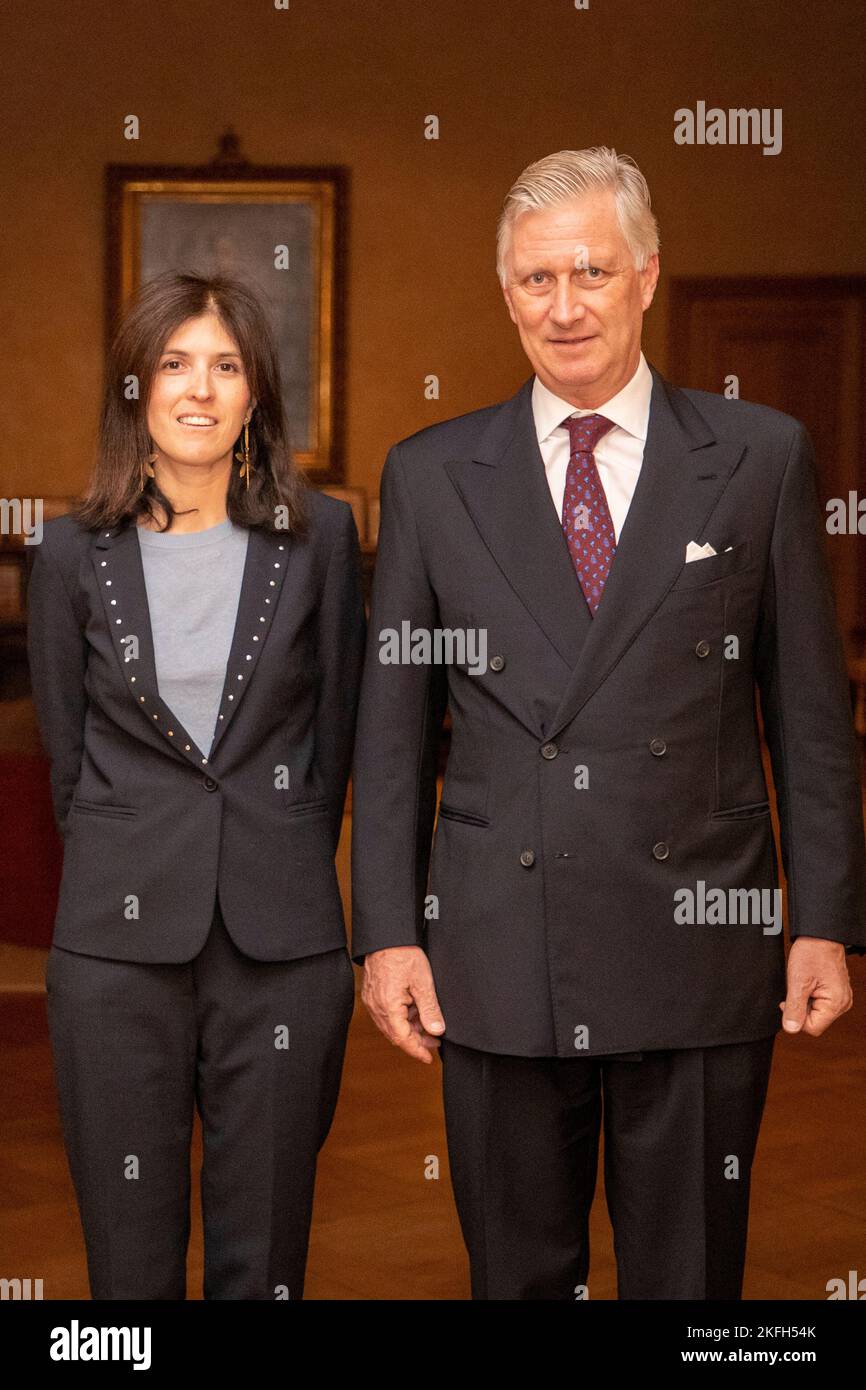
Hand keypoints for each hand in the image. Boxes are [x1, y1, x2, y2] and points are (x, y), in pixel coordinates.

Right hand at [361, 945, 444, 1063]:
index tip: (428, 1058)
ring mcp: (372, 1001)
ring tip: (427, 1025)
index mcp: (388, 1007)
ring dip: (408, 1029)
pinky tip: (413, 1012)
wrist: (387, 936)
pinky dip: (400, 1018)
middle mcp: (376, 1007)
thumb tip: (437, 1030)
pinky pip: (386, 1014)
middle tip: (434, 1041)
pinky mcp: (372, 994)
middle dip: (415, 1041)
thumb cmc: (403, 953)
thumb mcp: (423, 982)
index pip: (403, 1039)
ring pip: (390, 1025)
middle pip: (395, 1035)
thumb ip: (430, 1009)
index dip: (417, 1051)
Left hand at [779, 937, 852, 1036]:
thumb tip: (791, 1029)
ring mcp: (841, 998)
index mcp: (836, 1004)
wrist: (820, 936)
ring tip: (804, 984)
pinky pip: (821, 1004)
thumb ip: (794, 1008)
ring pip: (817, 1013)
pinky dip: (810, 996)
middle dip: (801, 1008)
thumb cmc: (811, 953)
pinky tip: (809, 984)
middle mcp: (843, 1004)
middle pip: (815, 1021)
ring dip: (805, 1002)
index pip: (812, 1028)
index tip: (787, 1002)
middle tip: (796, 989)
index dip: (795, 1018)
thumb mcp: (797, 982)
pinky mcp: (837, 993)